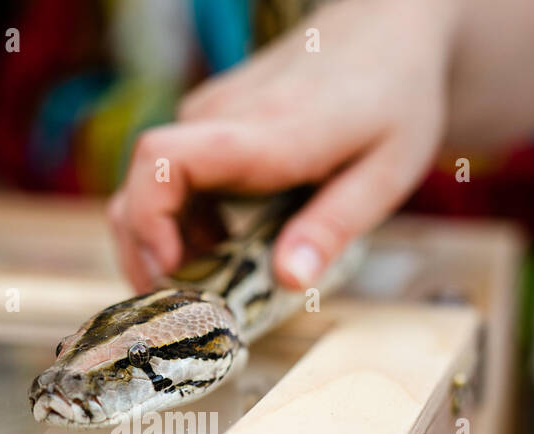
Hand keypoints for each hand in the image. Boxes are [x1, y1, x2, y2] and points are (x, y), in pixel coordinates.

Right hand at [107, 0, 458, 292]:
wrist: (388, 28)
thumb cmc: (394, 98)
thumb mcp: (386, 173)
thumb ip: (332, 228)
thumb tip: (288, 281)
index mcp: (265, 133)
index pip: (162, 161)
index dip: (148, 221)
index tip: (171, 269)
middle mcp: (221, 117)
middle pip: (139, 185)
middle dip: (144, 253)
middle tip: (179, 306)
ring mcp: (210, 114)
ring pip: (151, 185)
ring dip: (164, 242)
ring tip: (206, 282)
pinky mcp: (210, 119)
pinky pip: (173, 175)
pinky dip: (182, 221)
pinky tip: (220, 247)